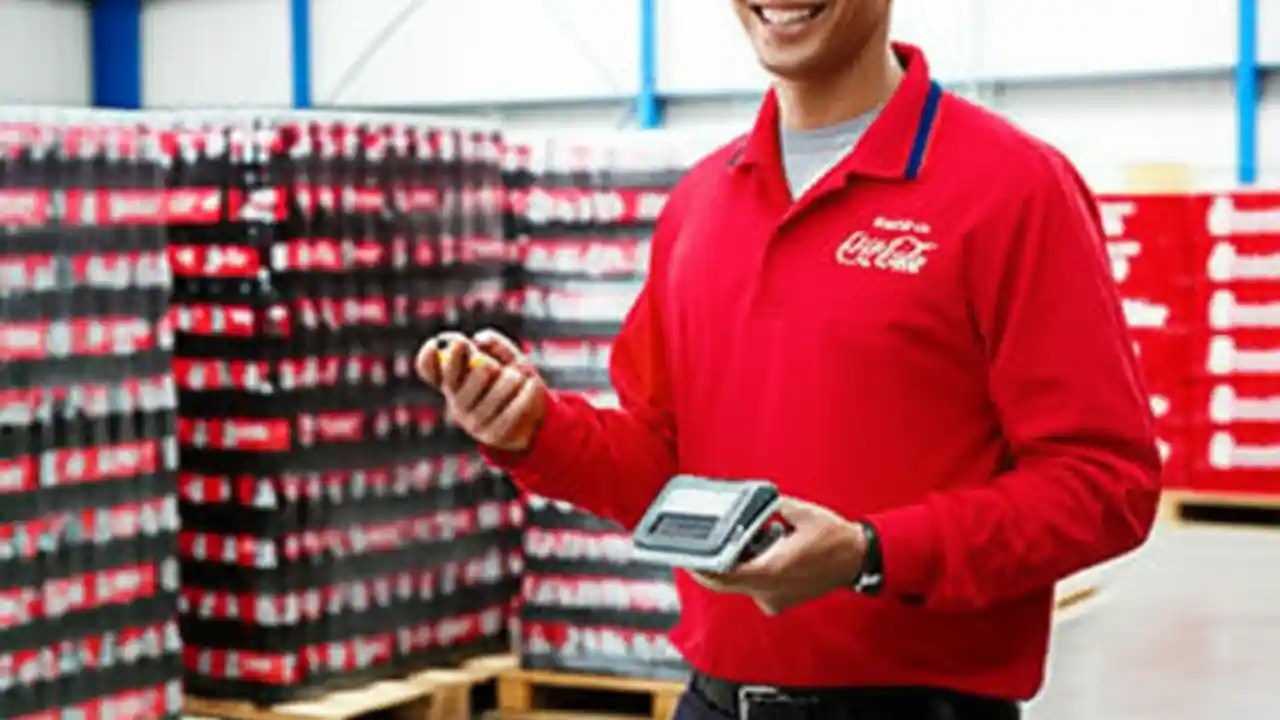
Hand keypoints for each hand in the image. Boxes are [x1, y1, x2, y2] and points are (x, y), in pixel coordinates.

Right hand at [414, 328, 546, 451]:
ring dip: (507, 382)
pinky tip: (531, 385)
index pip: (428, 368)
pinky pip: (508, 413)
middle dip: (475, 370)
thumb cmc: (515, 379)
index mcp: (453, 380)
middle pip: (455, 383)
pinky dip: (523, 396)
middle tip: (490, 365)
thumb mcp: (506, 356)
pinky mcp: (492, 435)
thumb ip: (494, 342)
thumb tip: (480, 340)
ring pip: (486, 397)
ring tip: (518, 376)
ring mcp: (472, 421)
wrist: (536, 415)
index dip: (428, 356)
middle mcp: (457, 401)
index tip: (440, 343)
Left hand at [691, 498, 867, 615]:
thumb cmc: (832, 537)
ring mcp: (775, 599)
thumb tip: (750, 502)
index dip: (700, 567)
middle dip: (707, 568)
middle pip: (724, 585)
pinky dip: (749, 572)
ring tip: (734, 543)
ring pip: (739, 586)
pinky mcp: (781, 601)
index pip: (723, 575)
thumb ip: (769, 506)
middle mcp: (769, 590)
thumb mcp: (799, 511)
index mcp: (771, 570)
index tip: (686, 556)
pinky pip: (754, 587)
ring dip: (731, 568)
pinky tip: (757, 552)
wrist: (858, 559)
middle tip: (693, 552)